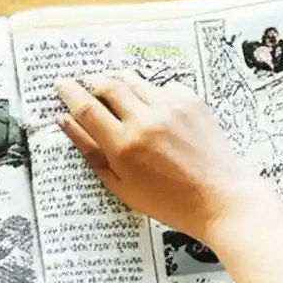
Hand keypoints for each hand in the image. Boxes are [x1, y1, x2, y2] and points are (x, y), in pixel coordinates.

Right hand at [55, 71, 266, 241]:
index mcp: (123, 145)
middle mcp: (145, 120)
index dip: (69, 92)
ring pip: (133, 80)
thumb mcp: (121, 186)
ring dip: (118, 82)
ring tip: (114, 91)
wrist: (220, 198)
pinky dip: (150, 92)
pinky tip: (152, 108)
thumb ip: (91, 152)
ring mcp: (170, 107)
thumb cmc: (169, 202)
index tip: (61, 85)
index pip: (86, 108)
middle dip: (92, 82)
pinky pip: (161, 86)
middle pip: (108, 85)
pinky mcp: (191, 101)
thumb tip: (66, 123)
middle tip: (86, 86)